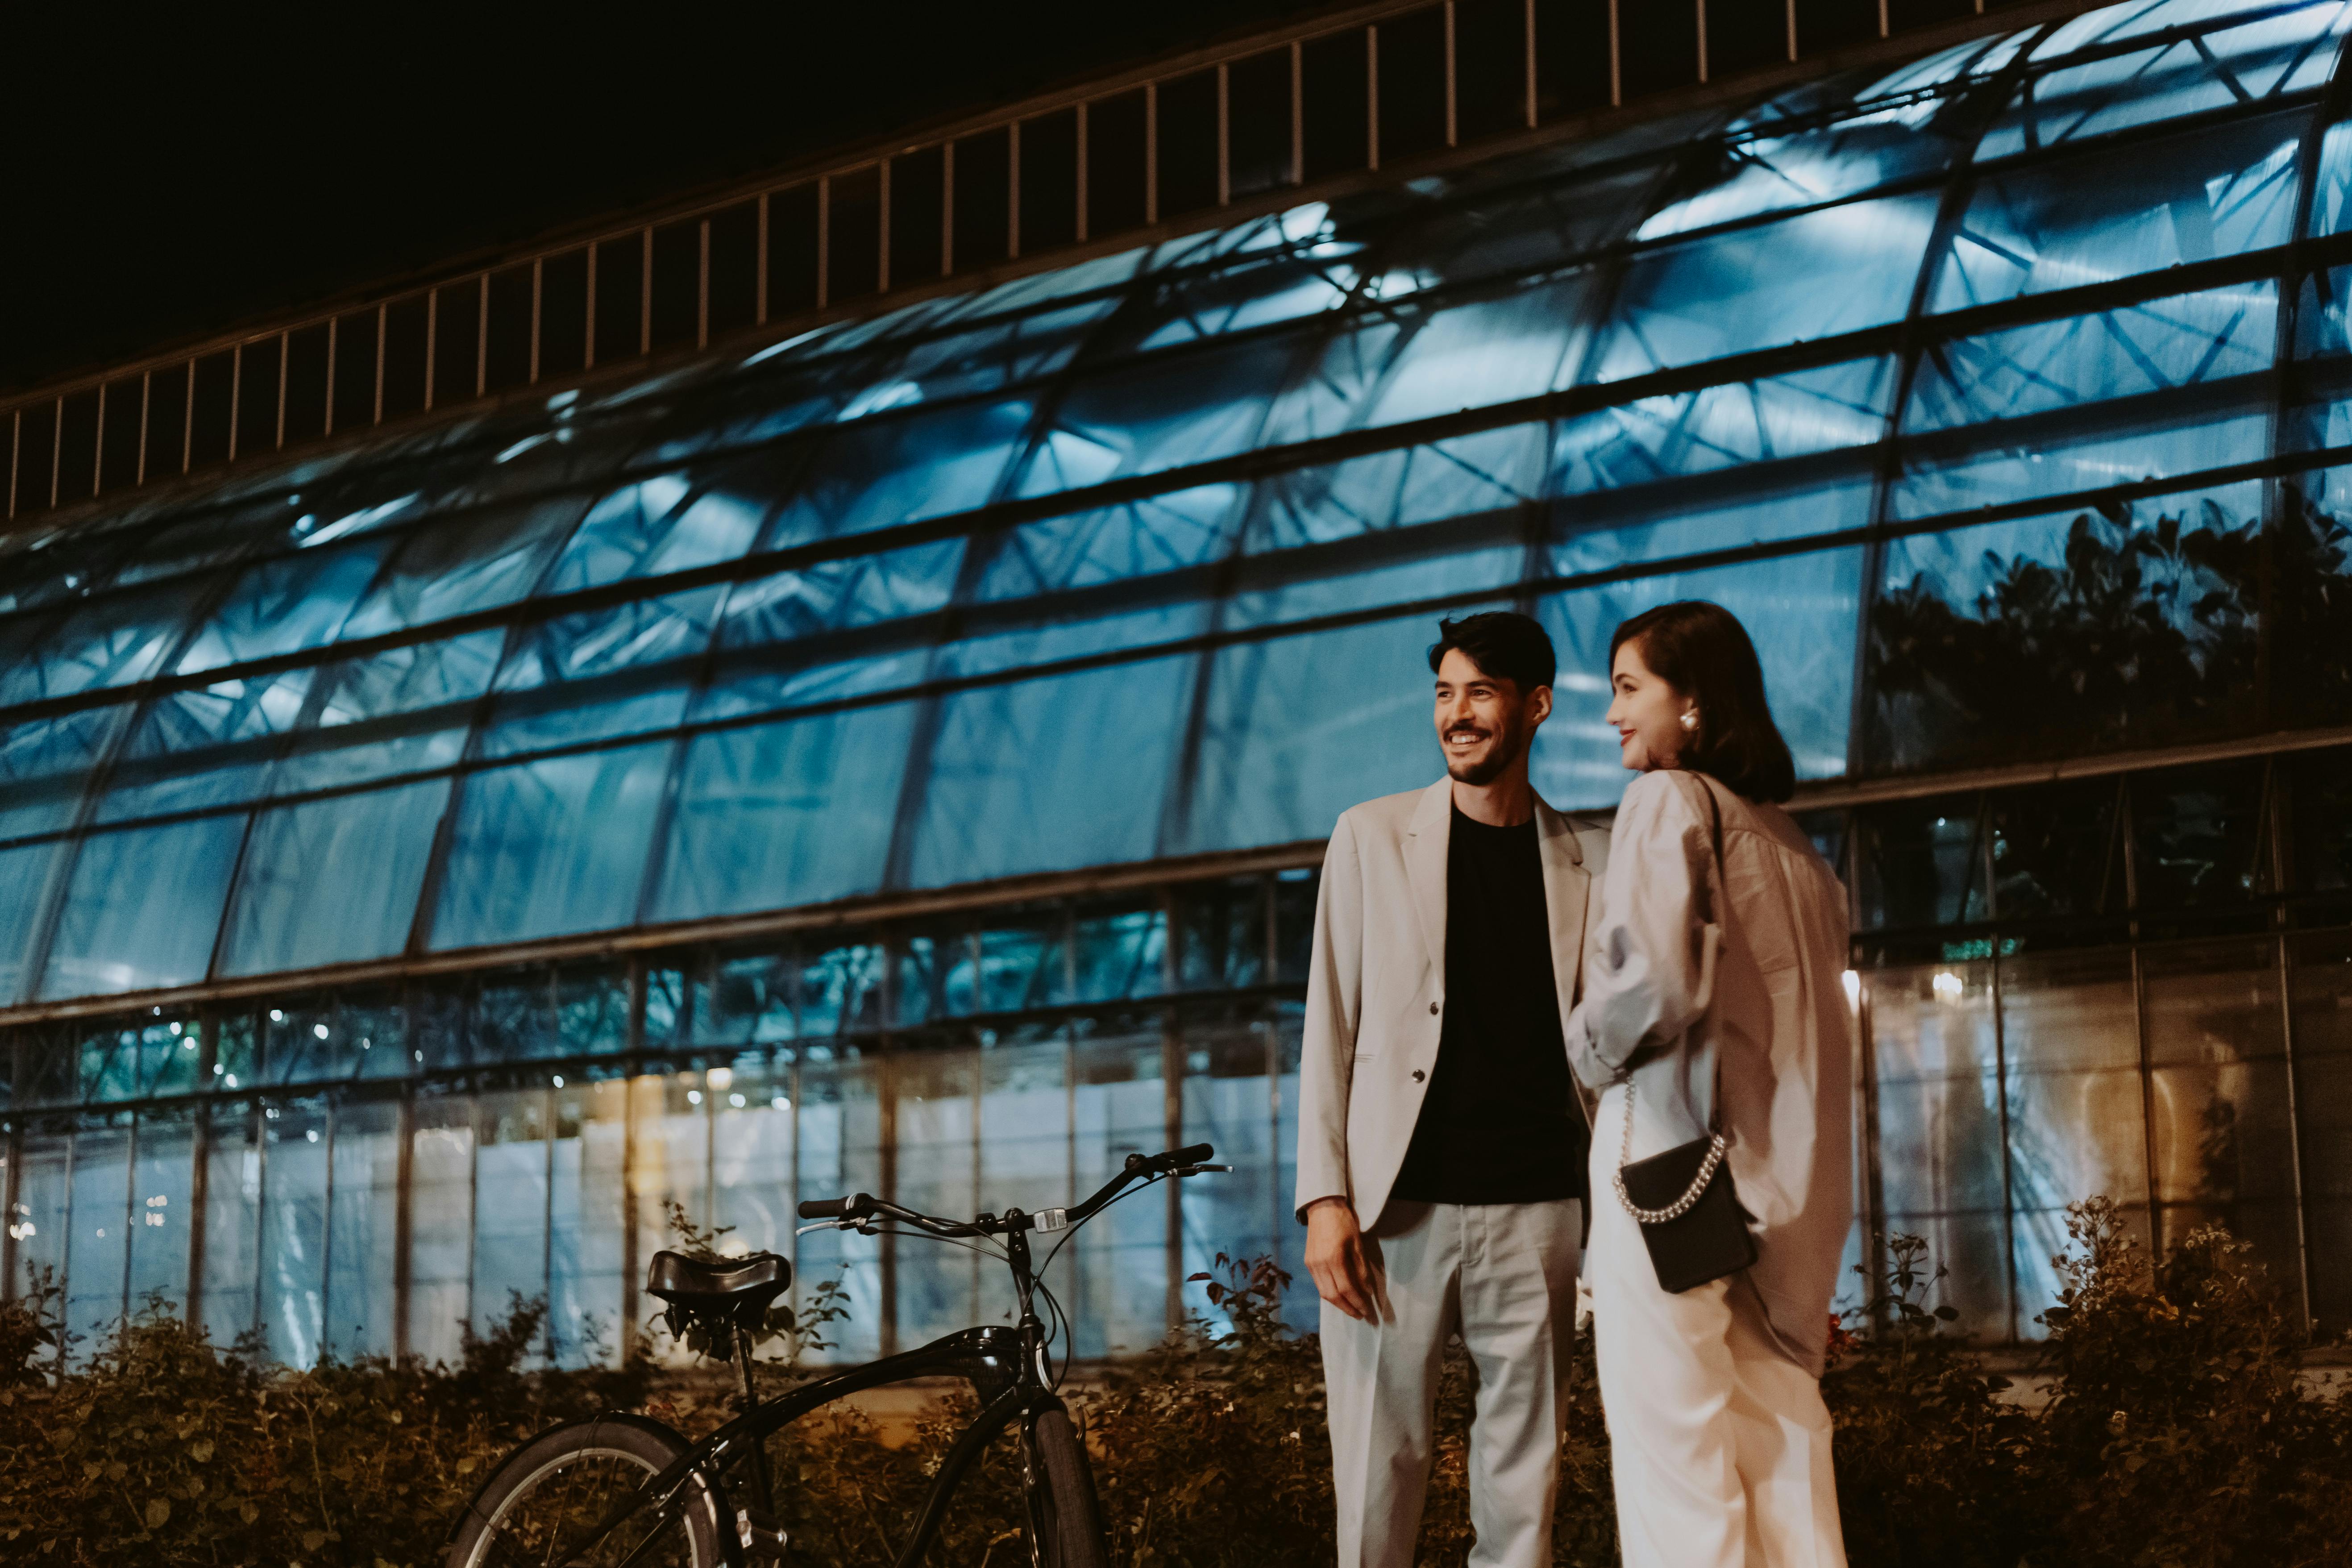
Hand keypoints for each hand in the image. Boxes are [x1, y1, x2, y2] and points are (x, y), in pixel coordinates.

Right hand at [1304, 1198, 1377, 1321]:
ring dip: (1338, 1304)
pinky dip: (1330, 1293)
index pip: (1347, 1288)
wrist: (1323, 1207)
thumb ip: (1361, 1269)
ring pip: (1324, 1293)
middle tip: (1361, 1315)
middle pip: (1333, 1295)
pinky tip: (1339, 1295)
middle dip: (1348, 1308)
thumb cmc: (1344, 1222)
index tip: (1368, 1310)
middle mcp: (1319, 1264)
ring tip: (1351, 1309)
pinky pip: (1319, 1284)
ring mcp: (1311, 1264)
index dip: (1358, 1302)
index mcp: (1334, 1258)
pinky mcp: (1308, 1263)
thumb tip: (1367, 1291)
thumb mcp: (1358, 1243)